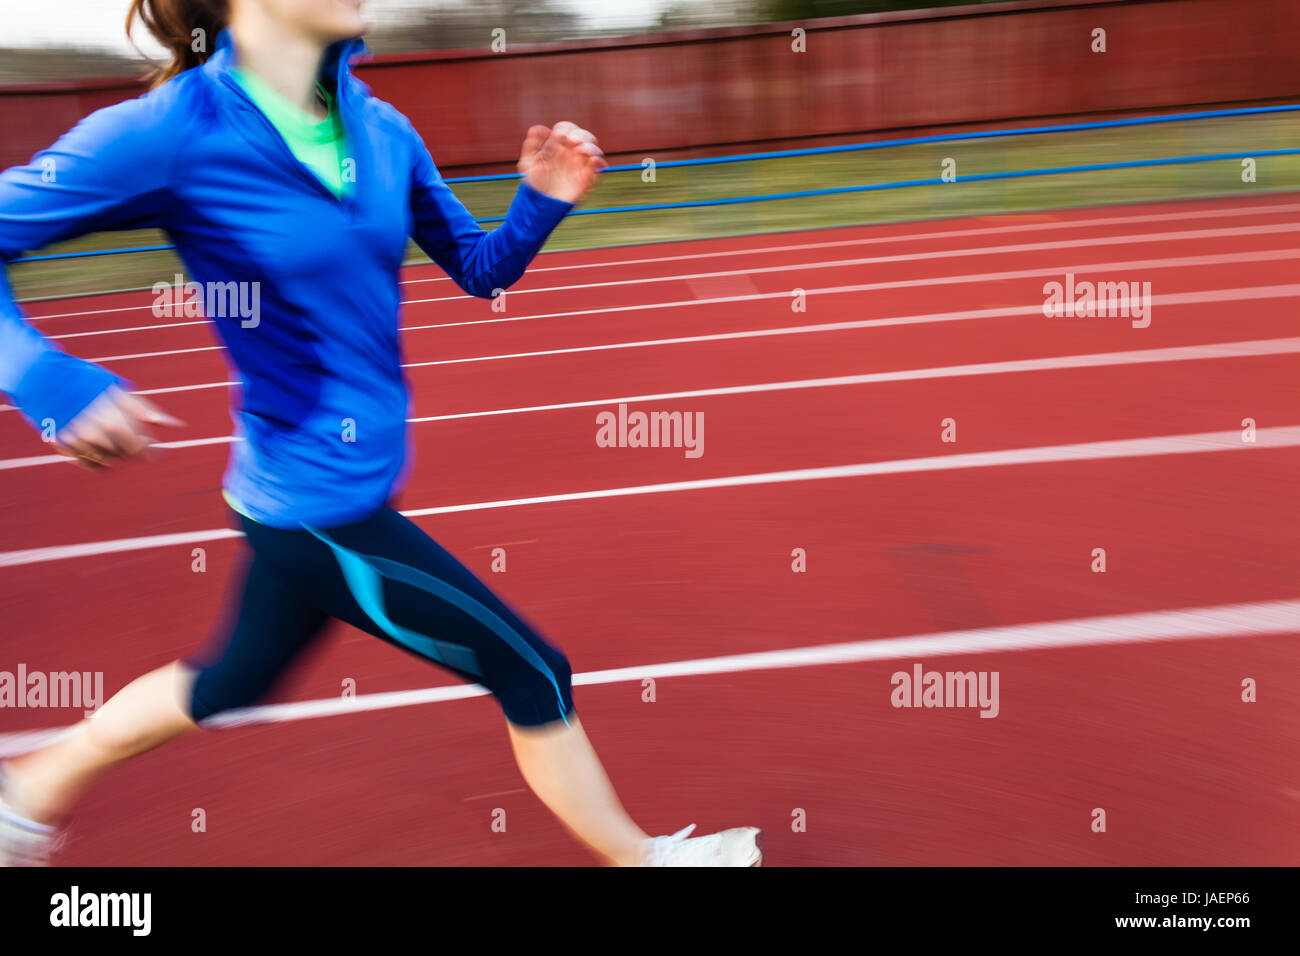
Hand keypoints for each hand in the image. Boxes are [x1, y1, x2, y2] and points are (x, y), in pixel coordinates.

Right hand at [53, 385, 183, 469]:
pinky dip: (96, 461)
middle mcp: (95, 435)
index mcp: (113, 423)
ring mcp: (77, 442)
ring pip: (105, 462)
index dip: (149, 450)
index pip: (139, 450)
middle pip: (123, 456)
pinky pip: (86, 464)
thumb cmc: (94, 387)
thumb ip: (150, 413)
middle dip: (131, 448)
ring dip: (114, 454)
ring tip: (112, 436)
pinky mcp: (63, 446)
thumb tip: (179, 426)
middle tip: (129, 434)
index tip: (155, 448)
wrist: (52, 380)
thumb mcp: (125, 394)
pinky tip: (100, 449)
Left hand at [517, 121, 606, 203]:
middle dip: (580, 135)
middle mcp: (570, 154)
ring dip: (589, 147)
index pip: (568, 130)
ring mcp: (579, 166)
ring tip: (580, 150)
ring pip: (593, 150)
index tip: (559, 135)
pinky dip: (599, 162)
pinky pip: (599, 168)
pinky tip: (592, 160)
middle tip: (571, 140)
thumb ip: (531, 146)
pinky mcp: (586, 179)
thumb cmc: (534, 185)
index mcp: (558, 147)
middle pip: (583, 137)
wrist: (540, 206)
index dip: (566, 128)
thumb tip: (537, 128)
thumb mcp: (528, 164)